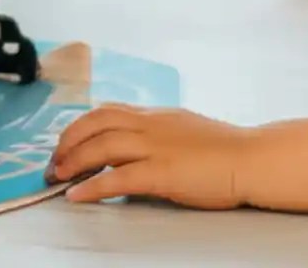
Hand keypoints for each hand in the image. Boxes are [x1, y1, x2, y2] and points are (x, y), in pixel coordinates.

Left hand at [47, 104, 259, 208]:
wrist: (253, 159)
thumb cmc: (222, 150)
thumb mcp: (180, 130)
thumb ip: (152, 134)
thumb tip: (126, 150)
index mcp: (153, 115)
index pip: (105, 111)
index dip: (78, 127)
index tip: (65, 144)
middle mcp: (150, 125)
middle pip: (94, 124)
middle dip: (67, 142)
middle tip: (54, 163)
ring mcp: (156, 146)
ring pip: (101, 146)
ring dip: (72, 161)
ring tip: (57, 177)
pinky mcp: (163, 171)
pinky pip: (118, 177)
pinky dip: (92, 186)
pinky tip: (77, 195)